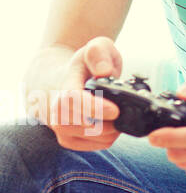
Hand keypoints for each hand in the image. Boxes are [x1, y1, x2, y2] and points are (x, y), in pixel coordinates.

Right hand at [47, 36, 123, 150]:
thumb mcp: (96, 47)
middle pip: (76, 124)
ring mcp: (58, 126)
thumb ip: (99, 53)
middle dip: (105, 123)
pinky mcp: (66, 139)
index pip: (72, 99)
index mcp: (64, 84)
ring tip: (119, 118)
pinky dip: (105, 139)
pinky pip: (89, 146)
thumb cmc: (86, 64)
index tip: (115, 110)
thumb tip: (104, 72)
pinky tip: (112, 127)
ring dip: (108, 132)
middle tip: (123, 113)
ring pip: (84, 138)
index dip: (94, 108)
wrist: (66, 79)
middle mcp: (55, 108)